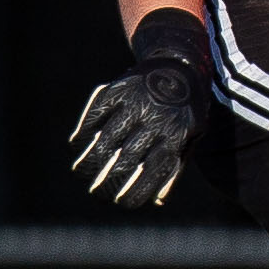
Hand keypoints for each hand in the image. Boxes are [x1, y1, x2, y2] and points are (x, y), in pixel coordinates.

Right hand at [69, 6, 211, 207]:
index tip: (121, 203)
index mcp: (176, 134)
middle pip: (126, 160)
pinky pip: (95, 115)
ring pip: (106, 139)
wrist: (181, 64)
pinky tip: (77, 145)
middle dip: (107, 182)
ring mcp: (135, 103)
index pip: (153, 172)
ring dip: (89, 160)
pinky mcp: (118, 89)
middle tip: (96, 193)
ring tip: (80, 173)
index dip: (136, 191)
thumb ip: (175, 167)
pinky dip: (83, 131)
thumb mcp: (191, 138)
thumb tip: (157, 201)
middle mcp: (155, 119)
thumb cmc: (185, 110)